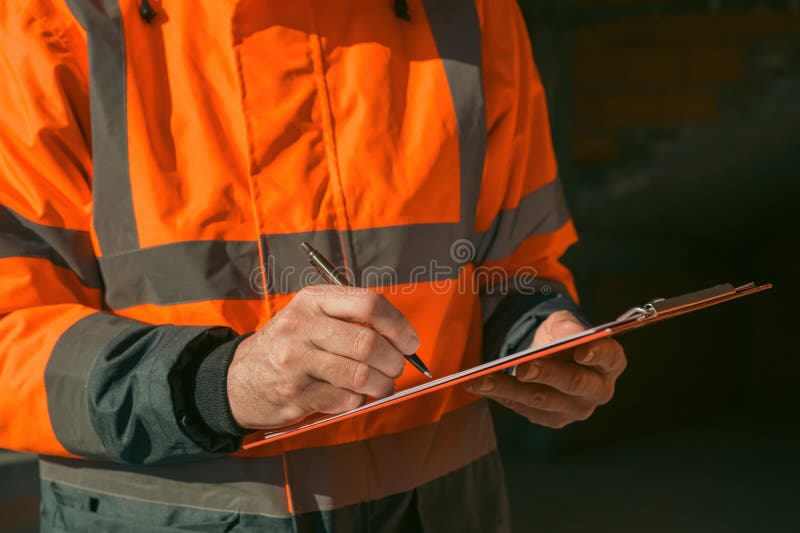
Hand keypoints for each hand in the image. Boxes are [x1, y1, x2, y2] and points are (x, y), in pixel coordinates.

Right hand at [227, 285, 419, 428]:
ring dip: (382, 385)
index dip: (398, 324)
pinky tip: (352, 395)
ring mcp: (296, 362)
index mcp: (311, 301)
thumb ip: (348, 318)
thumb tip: (401, 337)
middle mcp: (302, 328)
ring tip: (382, 385)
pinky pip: (346, 399)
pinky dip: (358, 400)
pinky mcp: (296, 394)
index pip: (368, 303)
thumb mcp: (308, 316)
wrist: (237, 379)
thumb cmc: (286, 345)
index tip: (410, 341)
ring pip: (361, 375)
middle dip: (394, 360)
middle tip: (396, 367)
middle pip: (368, 343)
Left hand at [465, 310, 625, 427]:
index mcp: (610, 362)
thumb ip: (568, 327)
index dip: (597, 353)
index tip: (581, 349)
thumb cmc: (562, 337)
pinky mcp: (551, 419)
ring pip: (542, 399)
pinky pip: (523, 408)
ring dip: (510, 388)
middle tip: (523, 367)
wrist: (551, 356)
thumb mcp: (564, 323)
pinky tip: (479, 385)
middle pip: (574, 383)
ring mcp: (575, 409)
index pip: (609, 357)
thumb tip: (568, 337)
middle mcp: (598, 390)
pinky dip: (500, 395)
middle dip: (547, 374)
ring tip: (483, 379)